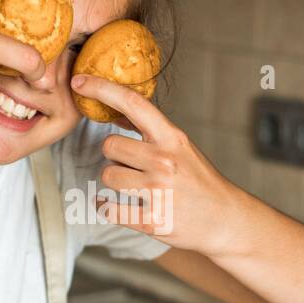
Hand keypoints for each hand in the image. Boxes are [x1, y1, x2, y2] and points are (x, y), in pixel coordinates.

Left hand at [71, 74, 255, 257]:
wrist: (225, 219)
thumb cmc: (199, 181)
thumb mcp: (182, 147)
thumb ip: (152, 132)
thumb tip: (115, 112)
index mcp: (173, 138)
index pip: (132, 103)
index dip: (101, 88)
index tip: (78, 82)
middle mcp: (164, 162)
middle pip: (110, 145)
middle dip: (115, 155)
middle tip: (133, 165)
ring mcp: (158, 192)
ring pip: (108, 175)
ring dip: (115, 181)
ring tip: (135, 186)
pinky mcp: (151, 221)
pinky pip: (109, 209)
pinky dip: (107, 207)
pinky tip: (117, 205)